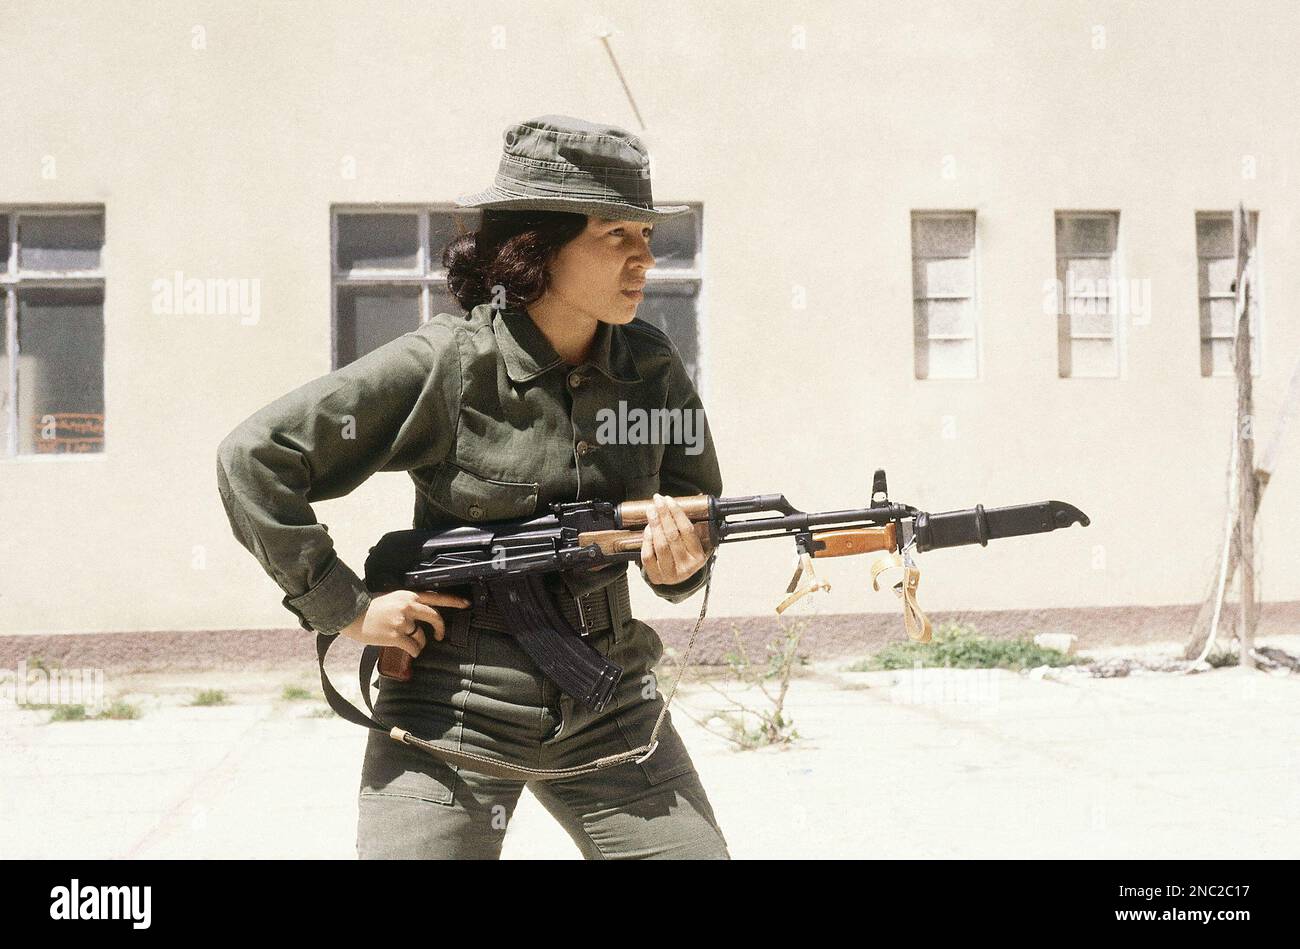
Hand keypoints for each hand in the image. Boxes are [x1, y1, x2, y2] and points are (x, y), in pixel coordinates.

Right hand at [337, 590, 470, 657]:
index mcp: (408, 596)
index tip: (466, 604)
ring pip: (421, 636)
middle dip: (440, 629)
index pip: (436, 597)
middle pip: (435, 617)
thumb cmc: (370, 608)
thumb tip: (421, 616)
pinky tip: (408, 651)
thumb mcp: (392, 599)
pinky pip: (414, 647)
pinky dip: (413, 651)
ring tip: (405, 641)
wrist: (351, 615)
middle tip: (439, 636)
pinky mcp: (396, 636)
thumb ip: (407, 604)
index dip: (453, 601)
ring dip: (418, 642)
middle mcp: (408, 607)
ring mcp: (402, 622)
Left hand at [641, 492, 711, 585]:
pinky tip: (648, 529)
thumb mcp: (693, 546)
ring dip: (654, 524)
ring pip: (660, 545)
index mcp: (698, 556)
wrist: (677, 582)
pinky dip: (647, 540)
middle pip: (673, 536)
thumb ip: (688, 528)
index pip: (687, 530)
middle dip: (664, 515)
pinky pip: (648, 556)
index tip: (669, 500)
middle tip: (658, 501)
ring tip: (651, 511)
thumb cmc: (685, 558)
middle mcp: (686, 566)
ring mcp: (671, 573)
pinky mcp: (656, 576)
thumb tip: (681, 502)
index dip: (677, 513)